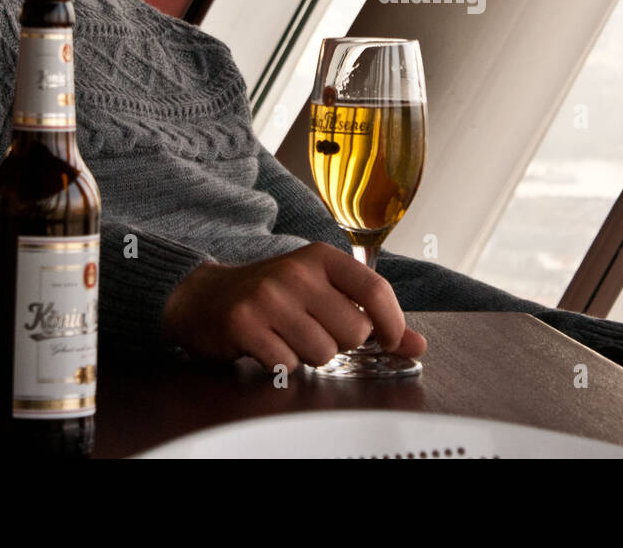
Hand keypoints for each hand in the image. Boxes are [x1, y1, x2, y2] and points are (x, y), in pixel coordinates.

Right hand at [161, 241, 427, 369]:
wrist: (205, 297)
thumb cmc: (272, 295)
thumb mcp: (322, 291)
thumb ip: (371, 314)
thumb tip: (417, 344)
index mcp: (322, 257)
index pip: (376, 289)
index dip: (393, 322)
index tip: (391, 340)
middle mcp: (297, 272)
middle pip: (354, 331)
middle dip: (341, 342)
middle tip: (315, 330)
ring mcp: (269, 296)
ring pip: (323, 352)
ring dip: (310, 355)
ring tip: (289, 337)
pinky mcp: (245, 323)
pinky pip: (288, 364)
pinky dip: (282, 364)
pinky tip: (268, 346)